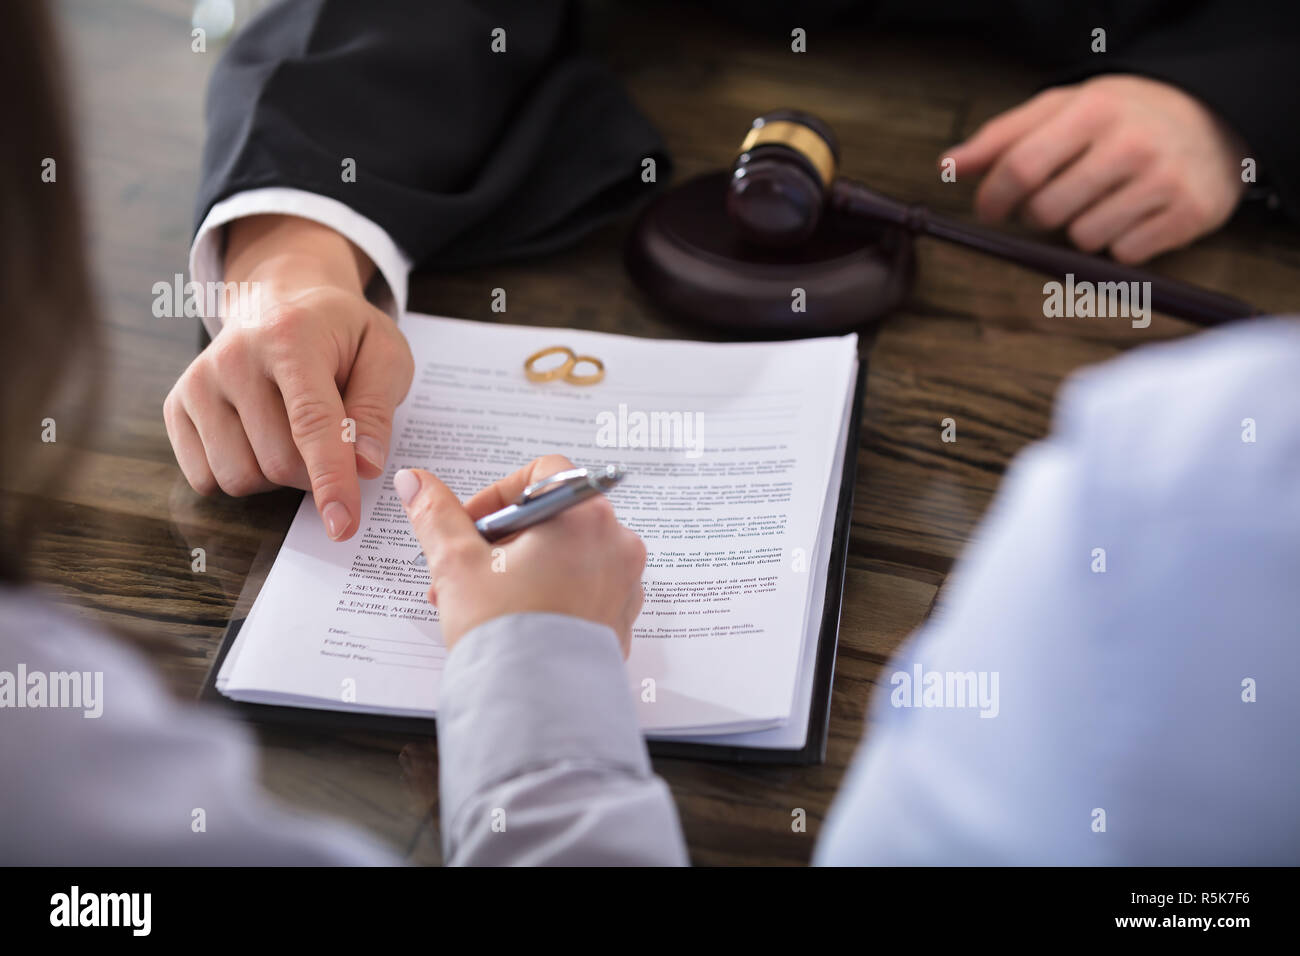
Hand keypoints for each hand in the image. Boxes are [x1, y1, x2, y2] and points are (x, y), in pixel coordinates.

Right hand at [164, 216, 413, 540]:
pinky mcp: (175, 406)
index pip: (312, 424)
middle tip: (332, 440)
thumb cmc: (341, 335)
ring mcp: (197, 383)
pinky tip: (260, 438)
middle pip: (278, 463)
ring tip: (293, 433)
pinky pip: (206, 479)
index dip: (331, 480)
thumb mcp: (385, 354)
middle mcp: (233, 358)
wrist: (281, 302)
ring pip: (240, 478)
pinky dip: (243, 474)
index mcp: (290, 337)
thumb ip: (378, 408)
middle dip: (315, 473)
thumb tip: (366, 466)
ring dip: (278, 477)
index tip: (343, 526)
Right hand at [395, 456, 646, 653]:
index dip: (500, 493)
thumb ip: (436, 515)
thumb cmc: (506, 633)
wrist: (538, 707)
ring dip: (523, 566)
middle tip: (467, 570)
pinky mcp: (622, 616)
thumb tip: (416, 482)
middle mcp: (616, 543)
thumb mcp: (457, 565)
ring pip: (568, 553)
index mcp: (585, 516)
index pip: (543, 473)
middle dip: (503, 539)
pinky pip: (585, 586)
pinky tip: (518, 618)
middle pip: (554, 515)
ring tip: (484, 601)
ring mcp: (625, 581)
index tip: (472, 524)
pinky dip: (552, 591)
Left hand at [945, 74, 1247, 263]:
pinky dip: (1122, 242)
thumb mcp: (1063, 109)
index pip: (1021, 168)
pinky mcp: (1189, 214)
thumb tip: (949, 165)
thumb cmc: (1119, 118)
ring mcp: (1164, 180)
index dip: (993, 198)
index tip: (989, 211)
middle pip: (1046, 212)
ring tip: (1104, 201)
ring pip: (1084, 238)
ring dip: (1083, 229)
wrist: (1211, 119)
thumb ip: (1003, 137)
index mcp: (1093, 111)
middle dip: (1040, 214)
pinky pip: (1125, 254)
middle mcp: (1131, 144)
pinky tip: (1135, 215)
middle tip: (1060, 197)